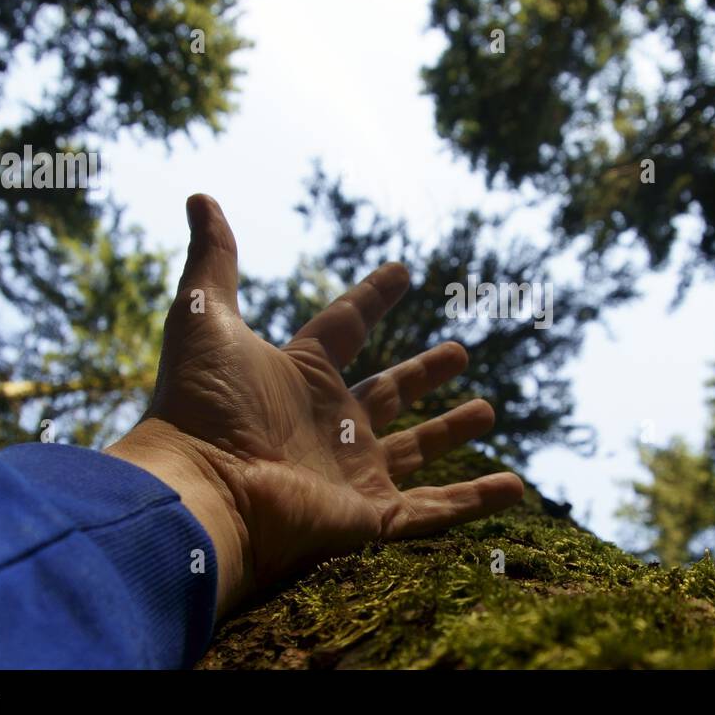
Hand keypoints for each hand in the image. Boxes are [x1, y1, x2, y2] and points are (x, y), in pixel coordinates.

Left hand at [106, 194, 523, 619]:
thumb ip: (213, 260)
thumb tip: (199, 198)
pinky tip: (515, 487)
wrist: (203, 487)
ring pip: (417, 451)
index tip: (401, 272)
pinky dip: (477, 502)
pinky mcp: (373, 516)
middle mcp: (331, 425)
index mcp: (300, 376)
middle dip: (424, 374)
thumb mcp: (205, 317)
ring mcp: (354, 472)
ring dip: (452, 432)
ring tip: (488, 410)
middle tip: (459, 353)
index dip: (373, 298)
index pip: (346, 327)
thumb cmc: (202, 404)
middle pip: (390, 393)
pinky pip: (436, 511)